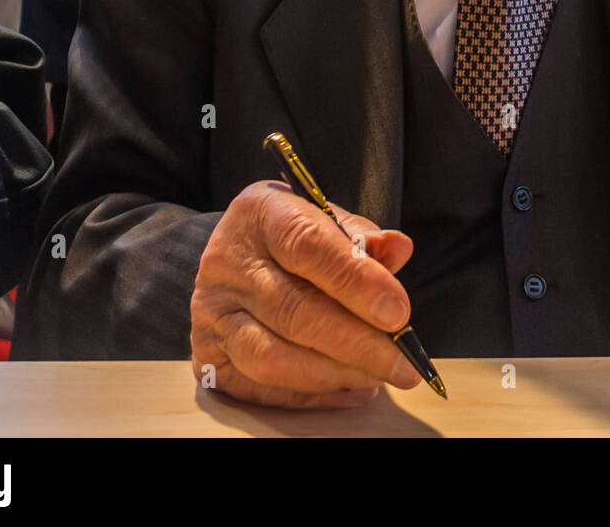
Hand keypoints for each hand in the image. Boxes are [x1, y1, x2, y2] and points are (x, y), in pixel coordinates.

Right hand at [190, 181, 423, 408]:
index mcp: (262, 214)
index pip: (308, 246)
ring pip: (273, 357)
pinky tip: (349, 389)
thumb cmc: (291, 234)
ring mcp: (212, 313)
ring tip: (378, 377)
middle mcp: (227, 263)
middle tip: (403, 363)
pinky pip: (261, 388)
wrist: (234, 250)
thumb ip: (362, 236)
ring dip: (334, 373)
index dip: (356, 281)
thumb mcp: (324, 217)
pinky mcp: (207, 355)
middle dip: (357, 343)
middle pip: (294, 311)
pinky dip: (311, 395)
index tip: (398, 312)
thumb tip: (399, 249)